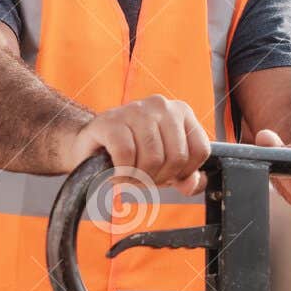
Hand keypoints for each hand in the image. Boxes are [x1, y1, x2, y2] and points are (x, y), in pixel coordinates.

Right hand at [62, 95, 210, 194]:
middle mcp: (161, 105)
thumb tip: (192, 184)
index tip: (168, 176)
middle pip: (177, 158)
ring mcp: (135, 110)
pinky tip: (117, 176)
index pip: (201, 150)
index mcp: (181, 112)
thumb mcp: (165, 165)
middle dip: (160, 178)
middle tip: (143, 179)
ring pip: (152, 158)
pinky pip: (126, 156)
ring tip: (128, 178)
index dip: (186, 173)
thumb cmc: (132, 153)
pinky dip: (122, 174)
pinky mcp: (111, 121)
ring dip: (139, 179)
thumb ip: (186, 176)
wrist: (89, 144)